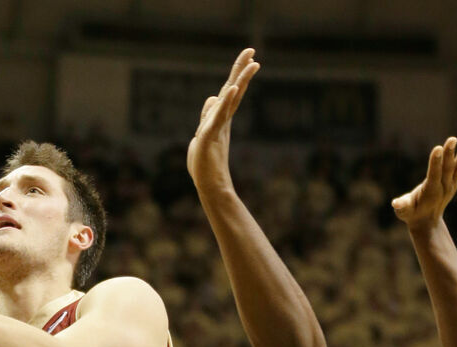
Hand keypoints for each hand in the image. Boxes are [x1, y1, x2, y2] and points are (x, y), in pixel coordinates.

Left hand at [187, 49, 259, 193]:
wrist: (209, 185)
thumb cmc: (206, 162)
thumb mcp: (203, 132)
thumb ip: (208, 115)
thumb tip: (212, 97)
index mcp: (221, 118)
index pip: (231, 92)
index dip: (238, 73)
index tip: (249, 55)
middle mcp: (223, 120)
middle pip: (234, 91)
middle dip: (242, 71)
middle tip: (252, 51)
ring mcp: (218, 128)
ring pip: (230, 101)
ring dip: (240, 81)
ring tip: (251, 64)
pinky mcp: (210, 137)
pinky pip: (218, 117)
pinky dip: (225, 103)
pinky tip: (231, 90)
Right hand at [392, 137, 456, 233]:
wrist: (427, 222)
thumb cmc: (411, 214)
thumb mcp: (403, 212)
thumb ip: (401, 206)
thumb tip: (396, 203)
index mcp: (431, 192)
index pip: (434, 175)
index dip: (436, 162)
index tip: (438, 148)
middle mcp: (444, 187)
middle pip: (448, 168)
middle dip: (450, 153)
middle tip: (452, 139)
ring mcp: (451, 185)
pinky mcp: (455, 182)